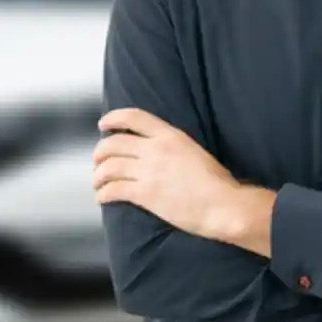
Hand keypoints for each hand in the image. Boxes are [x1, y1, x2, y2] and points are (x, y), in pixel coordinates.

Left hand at [93, 108, 249, 243]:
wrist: (223, 205)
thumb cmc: (217, 182)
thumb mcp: (194, 151)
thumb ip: (172, 147)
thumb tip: (154, 152)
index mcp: (171, 135)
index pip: (134, 117)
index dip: (113, 118)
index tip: (104, 124)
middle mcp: (156, 149)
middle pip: (114, 143)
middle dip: (100, 152)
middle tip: (98, 161)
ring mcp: (149, 171)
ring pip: (109, 167)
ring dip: (98, 175)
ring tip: (98, 182)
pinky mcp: (146, 194)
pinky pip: (114, 189)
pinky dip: (103, 193)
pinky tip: (103, 197)